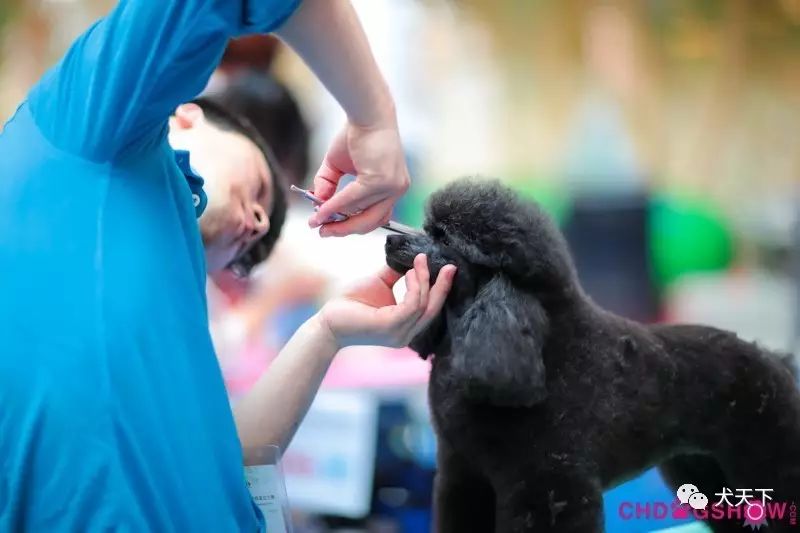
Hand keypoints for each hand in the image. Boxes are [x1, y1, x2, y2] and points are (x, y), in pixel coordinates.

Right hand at [309, 119, 409, 236]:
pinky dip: (335, 206)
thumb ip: (329, 186)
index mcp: (392, 188)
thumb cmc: (356, 134)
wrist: (366, 112)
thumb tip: (318, 206)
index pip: (374, 215)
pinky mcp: (381, 181)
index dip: (351, 224)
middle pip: (370, 222)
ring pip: (358, 211)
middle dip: (344, 230)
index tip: (330, 228)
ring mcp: (391, 187)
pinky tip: (321, 210)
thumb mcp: (338, 166)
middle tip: (322, 231)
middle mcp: (396, 190)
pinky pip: (353, 199)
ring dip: (335, 217)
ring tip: (317, 219)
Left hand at [317, 254, 455, 348]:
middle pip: (433, 308)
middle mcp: (406, 334)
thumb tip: (412, 256)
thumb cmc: (351, 303)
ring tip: (418, 262)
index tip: (447, 267)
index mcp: (406, 326)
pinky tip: (408, 273)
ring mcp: (399, 333)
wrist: (328, 320)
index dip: (441, 288)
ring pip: (423, 305)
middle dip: (442, 285)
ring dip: (423, 280)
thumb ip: (397, 273)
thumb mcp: (381, 283)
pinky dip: (414, 286)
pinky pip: (411, 305)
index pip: (431, 308)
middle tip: (448, 265)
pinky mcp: (389, 327)